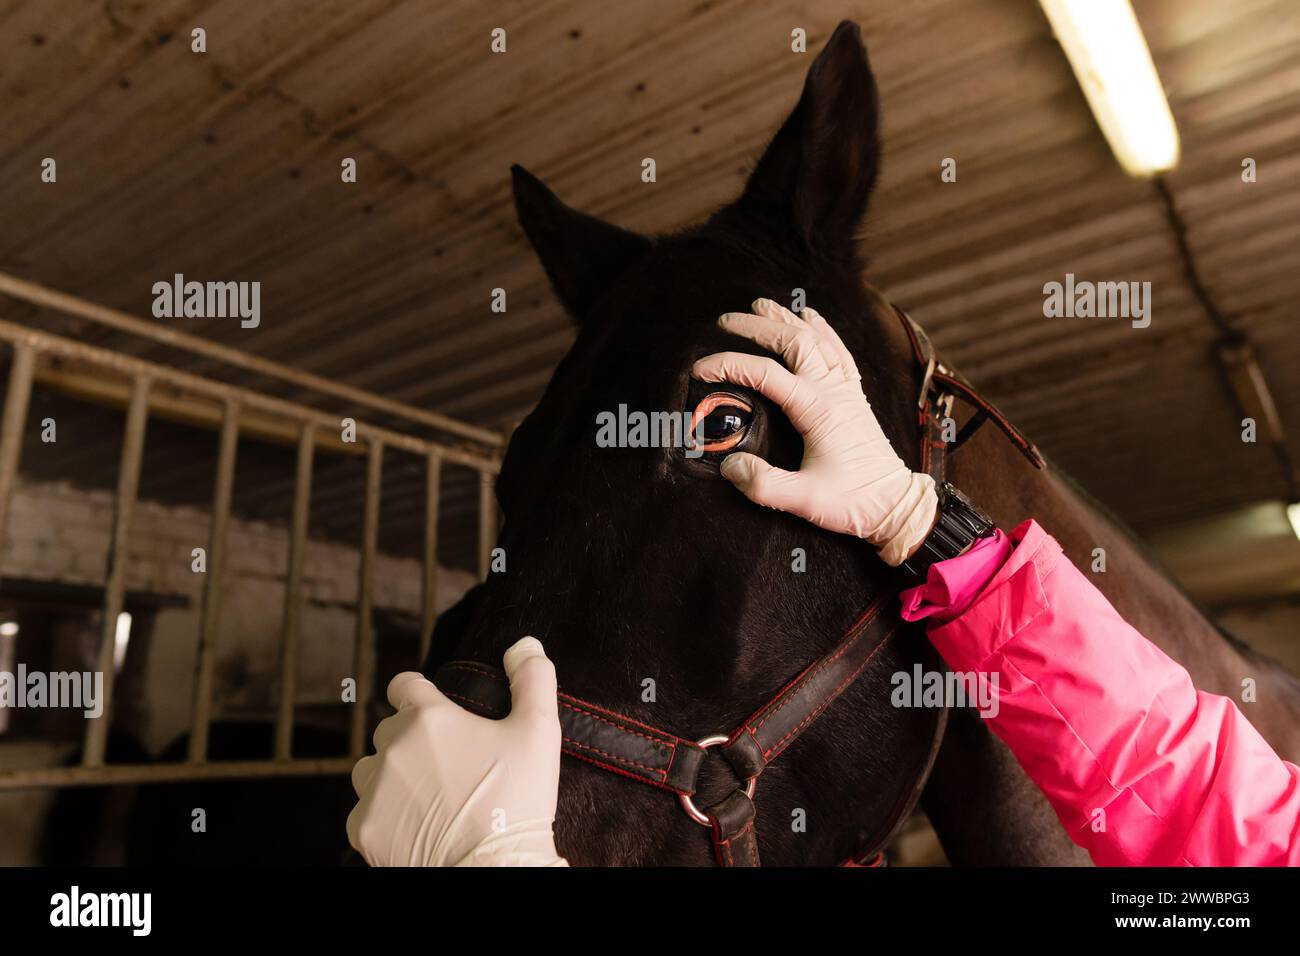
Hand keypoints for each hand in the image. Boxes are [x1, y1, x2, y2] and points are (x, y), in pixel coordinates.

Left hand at [346, 637, 566, 866]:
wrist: (494, 870)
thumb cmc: (518, 800)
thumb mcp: (539, 731)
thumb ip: (533, 679)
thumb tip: (524, 644)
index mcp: (428, 716)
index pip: (403, 684)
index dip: (418, 693)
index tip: (433, 709)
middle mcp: (392, 747)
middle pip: (389, 731)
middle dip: (412, 741)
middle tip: (447, 765)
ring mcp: (374, 790)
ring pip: (370, 770)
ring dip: (391, 776)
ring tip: (426, 796)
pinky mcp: (364, 828)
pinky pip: (363, 812)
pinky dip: (382, 817)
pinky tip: (414, 825)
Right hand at [692, 298, 936, 565]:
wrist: (895, 504)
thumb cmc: (854, 502)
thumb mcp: (805, 501)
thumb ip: (765, 484)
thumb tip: (730, 466)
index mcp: (817, 409)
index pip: (765, 374)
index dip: (730, 365)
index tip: (701, 370)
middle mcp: (833, 390)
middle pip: (793, 342)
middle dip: (757, 327)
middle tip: (725, 321)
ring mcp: (847, 389)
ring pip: (816, 339)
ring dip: (787, 320)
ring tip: (761, 305)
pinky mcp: (855, 395)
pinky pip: (839, 350)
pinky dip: (822, 329)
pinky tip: (811, 317)